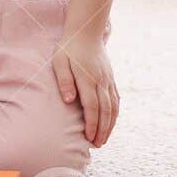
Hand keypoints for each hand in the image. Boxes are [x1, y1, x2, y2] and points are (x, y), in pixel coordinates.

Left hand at [51, 29, 118, 146]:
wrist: (86, 31)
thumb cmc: (69, 47)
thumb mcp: (59, 61)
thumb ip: (64, 81)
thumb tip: (68, 100)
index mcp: (88, 79)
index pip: (92, 107)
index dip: (92, 124)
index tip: (89, 138)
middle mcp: (101, 81)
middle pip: (105, 111)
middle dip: (102, 130)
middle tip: (98, 145)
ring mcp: (108, 80)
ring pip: (113, 107)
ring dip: (110, 124)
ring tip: (104, 139)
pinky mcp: (111, 78)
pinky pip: (116, 99)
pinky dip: (115, 113)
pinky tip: (112, 122)